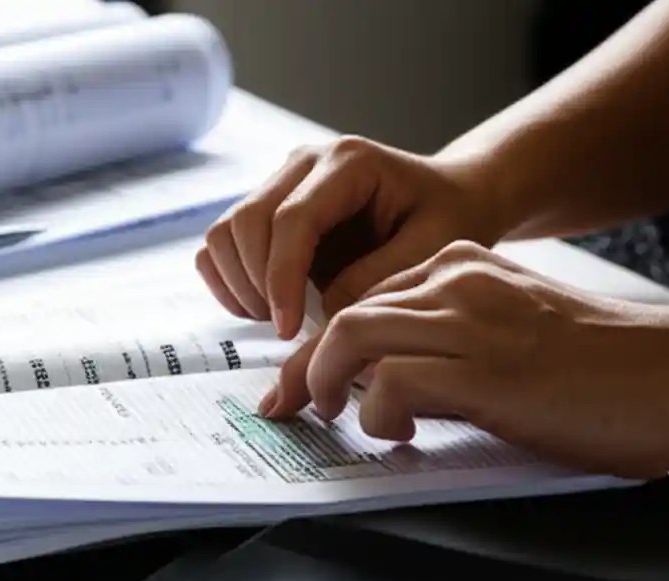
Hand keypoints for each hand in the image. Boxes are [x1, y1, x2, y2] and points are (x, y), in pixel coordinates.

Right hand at [197, 136, 500, 338]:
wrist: (448, 198)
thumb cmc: (448, 218)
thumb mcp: (431, 250)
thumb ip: (376, 281)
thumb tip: (321, 315)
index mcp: (348, 162)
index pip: (292, 219)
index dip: (282, 279)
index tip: (289, 331)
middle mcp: (303, 162)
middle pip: (246, 222)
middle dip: (257, 285)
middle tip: (287, 331)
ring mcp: (279, 182)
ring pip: (224, 232)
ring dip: (239, 285)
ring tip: (279, 320)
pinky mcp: (265, 207)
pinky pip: (220, 244)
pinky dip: (228, 281)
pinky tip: (263, 308)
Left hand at [258, 241, 668, 478]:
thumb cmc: (603, 366)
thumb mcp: (513, 329)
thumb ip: (452, 337)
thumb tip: (385, 385)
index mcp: (464, 267)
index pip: (364, 295)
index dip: (321, 342)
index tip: (300, 380)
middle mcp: (459, 283)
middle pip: (344, 312)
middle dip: (301, 366)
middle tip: (288, 405)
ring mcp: (470, 322)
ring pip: (350, 335)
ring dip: (324, 385)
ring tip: (335, 418)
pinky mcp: (484, 370)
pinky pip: (389, 381)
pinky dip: (376, 413)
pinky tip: (397, 433)